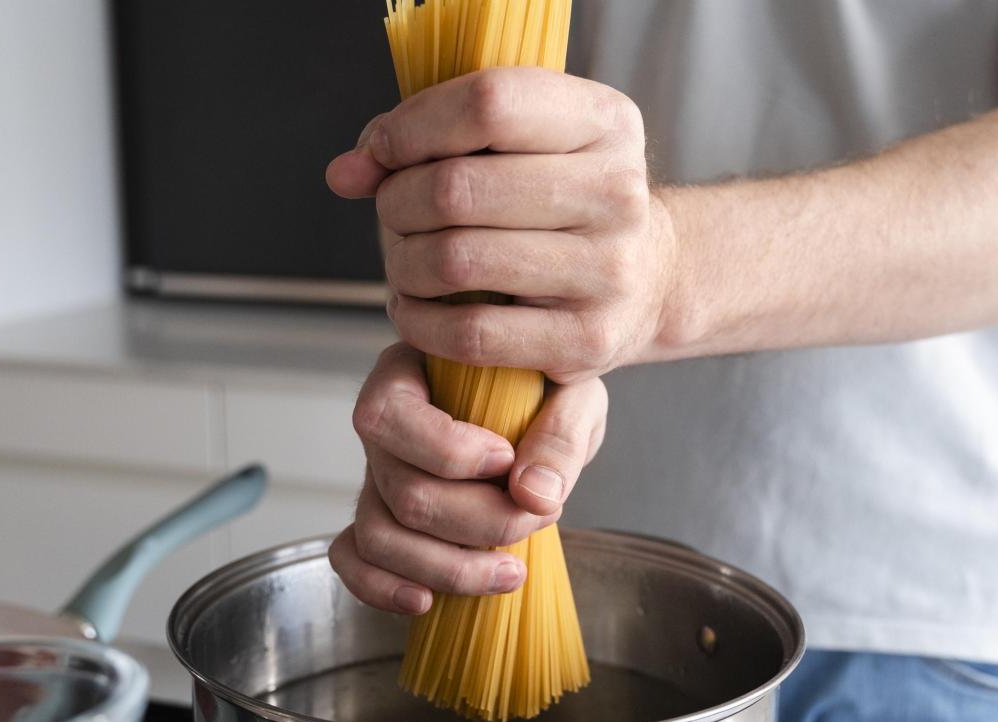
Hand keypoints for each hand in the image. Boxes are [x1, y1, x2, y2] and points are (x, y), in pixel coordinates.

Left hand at [326, 68, 677, 383]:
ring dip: (403, 263)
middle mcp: (618, 193)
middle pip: (458, 188)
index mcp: (606, 122)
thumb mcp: (523, 144)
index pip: (488, 104)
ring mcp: (607, 271)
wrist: (649, 278)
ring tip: (405, 261)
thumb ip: (433, 138)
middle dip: (397, 202)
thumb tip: (348, 171)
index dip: (412, 127)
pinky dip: (420, 321)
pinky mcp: (587, 340)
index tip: (383, 151)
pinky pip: (470, 334)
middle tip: (394, 214)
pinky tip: (416, 308)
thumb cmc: (561, 201)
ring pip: (456, 261)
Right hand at [328, 343, 607, 613]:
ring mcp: (378, 477)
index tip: (507, 459)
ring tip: (510, 572)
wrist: (548, 414)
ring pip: (379, 535)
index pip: (392, 414)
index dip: (447, 450)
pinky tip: (426, 601)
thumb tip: (534, 494)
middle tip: (538, 517)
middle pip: (400, 490)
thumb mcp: (573, 393)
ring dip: (446, 567)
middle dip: (476, 521)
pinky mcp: (381, 519)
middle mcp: (385, 428)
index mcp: (410, 372)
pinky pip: (354, 559)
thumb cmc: (550, 391)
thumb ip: (560, 435)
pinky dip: (382, 588)